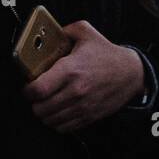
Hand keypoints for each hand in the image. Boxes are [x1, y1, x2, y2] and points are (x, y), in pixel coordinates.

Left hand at [22, 21, 145, 132]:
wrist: (131, 73)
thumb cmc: (107, 53)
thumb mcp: (85, 32)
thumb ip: (64, 30)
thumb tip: (48, 34)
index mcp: (70, 69)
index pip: (38, 89)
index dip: (27, 90)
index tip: (27, 86)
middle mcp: (75, 91)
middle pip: (40, 109)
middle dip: (33, 102)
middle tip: (35, 95)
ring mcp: (82, 106)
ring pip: (50, 121)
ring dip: (44, 113)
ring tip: (45, 103)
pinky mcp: (89, 116)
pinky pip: (64, 128)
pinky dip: (56, 122)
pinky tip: (57, 112)